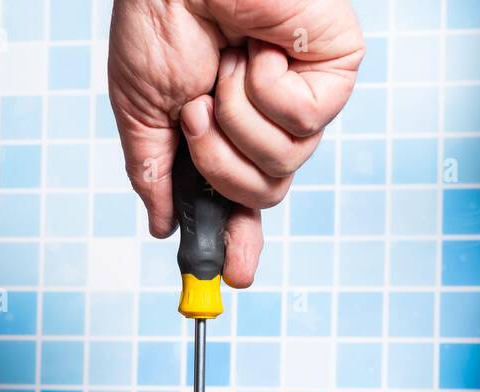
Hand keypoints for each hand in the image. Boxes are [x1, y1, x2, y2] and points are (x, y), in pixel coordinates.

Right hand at [109, 0, 363, 285]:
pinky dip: (265, 87)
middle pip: (263, 193)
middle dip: (219, 161)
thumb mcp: (142, 112)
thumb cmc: (159, 19)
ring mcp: (306, 98)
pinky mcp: (336, 72)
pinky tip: (256, 47)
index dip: (238, 240)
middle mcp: (271, 119)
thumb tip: (161, 225)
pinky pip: (304, 121)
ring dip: (236, 116)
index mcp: (228, 130)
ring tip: (224, 64)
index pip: (243, 198)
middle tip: (197, 111)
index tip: (235, 278)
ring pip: (282, 164)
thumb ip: (154, 172)